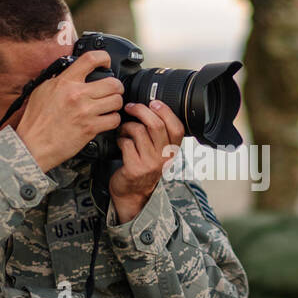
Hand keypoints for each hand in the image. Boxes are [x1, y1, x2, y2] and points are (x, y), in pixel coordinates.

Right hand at [14, 50, 124, 171]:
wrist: (32, 145)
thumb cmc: (35, 121)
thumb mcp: (43, 91)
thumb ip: (60, 80)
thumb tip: (72, 73)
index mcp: (65, 82)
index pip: (91, 59)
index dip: (104, 58)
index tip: (106, 63)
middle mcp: (77, 94)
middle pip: (113, 83)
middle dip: (116, 87)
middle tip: (112, 91)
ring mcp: (85, 111)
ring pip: (117, 101)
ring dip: (115, 104)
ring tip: (109, 107)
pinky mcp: (90, 128)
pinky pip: (114, 120)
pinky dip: (112, 120)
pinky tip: (105, 120)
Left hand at [109, 99, 184, 222]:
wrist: (132, 194)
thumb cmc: (144, 168)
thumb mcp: (158, 152)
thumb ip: (159, 135)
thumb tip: (151, 107)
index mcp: (172, 150)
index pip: (177, 127)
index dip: (166, 111)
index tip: (154, 103)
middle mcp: (164, 157)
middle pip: (156, 125)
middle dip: (140, 110)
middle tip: (131, 107)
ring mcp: (150, 163)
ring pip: (138, 132)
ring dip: (126, 126)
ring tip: (124, 130)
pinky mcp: (135, 168)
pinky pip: (126, 143)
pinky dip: (120, 139)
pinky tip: (120, 143)